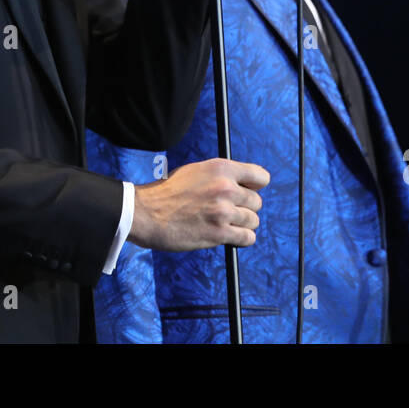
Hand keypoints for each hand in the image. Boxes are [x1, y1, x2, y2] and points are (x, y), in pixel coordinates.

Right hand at [128, 158, 269, 250]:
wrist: (146, 213)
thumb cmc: (168, 192)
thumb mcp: (196, 171)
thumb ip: (221, 176)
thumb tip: (244, 186)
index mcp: (221, 168)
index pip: (261, 177)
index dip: (255, 187)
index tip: (246, 193)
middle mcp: (226, 187)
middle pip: (257, 202)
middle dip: (245, 208)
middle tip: (227, 213)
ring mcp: (223, 211)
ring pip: (253, 221)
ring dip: (242, 225)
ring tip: (224, 225)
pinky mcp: (219, 233)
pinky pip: (247, 238)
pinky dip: (241, 239)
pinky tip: (228, 236)